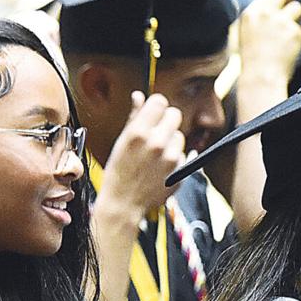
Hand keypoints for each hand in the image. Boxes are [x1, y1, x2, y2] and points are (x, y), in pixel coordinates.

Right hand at [97, 92, 184, 219]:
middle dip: (165, 120)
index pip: (159, 102)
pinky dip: (174, 156)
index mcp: (138, 133)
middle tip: (155, 131)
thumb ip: (133, 117)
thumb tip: (139, 96)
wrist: (123, 203)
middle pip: (174, 114)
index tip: (152, 112)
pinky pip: (182, 153)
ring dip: (170, 140)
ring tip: (155, 153)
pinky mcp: (180, 170)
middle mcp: (156, 143)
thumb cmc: (117, 172)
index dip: (155, 106)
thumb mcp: (120, 141)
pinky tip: (160, 165)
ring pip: (179, 135)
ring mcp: (171, 158)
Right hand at [238, 0, 300, 83]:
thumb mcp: (238, 35)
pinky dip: (295, 36)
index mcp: (249, 14)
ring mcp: (281, 21)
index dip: (271, 5)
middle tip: (289, 6)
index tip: (274, 12)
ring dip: (294, 17)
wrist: (260, 77)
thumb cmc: (248, 61)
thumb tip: (245, 3)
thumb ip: (247, 19)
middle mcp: (265, 14)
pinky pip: (300, 28)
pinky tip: (287, 47)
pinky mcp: (295, 31)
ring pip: (296, 7)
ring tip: (287, 32)